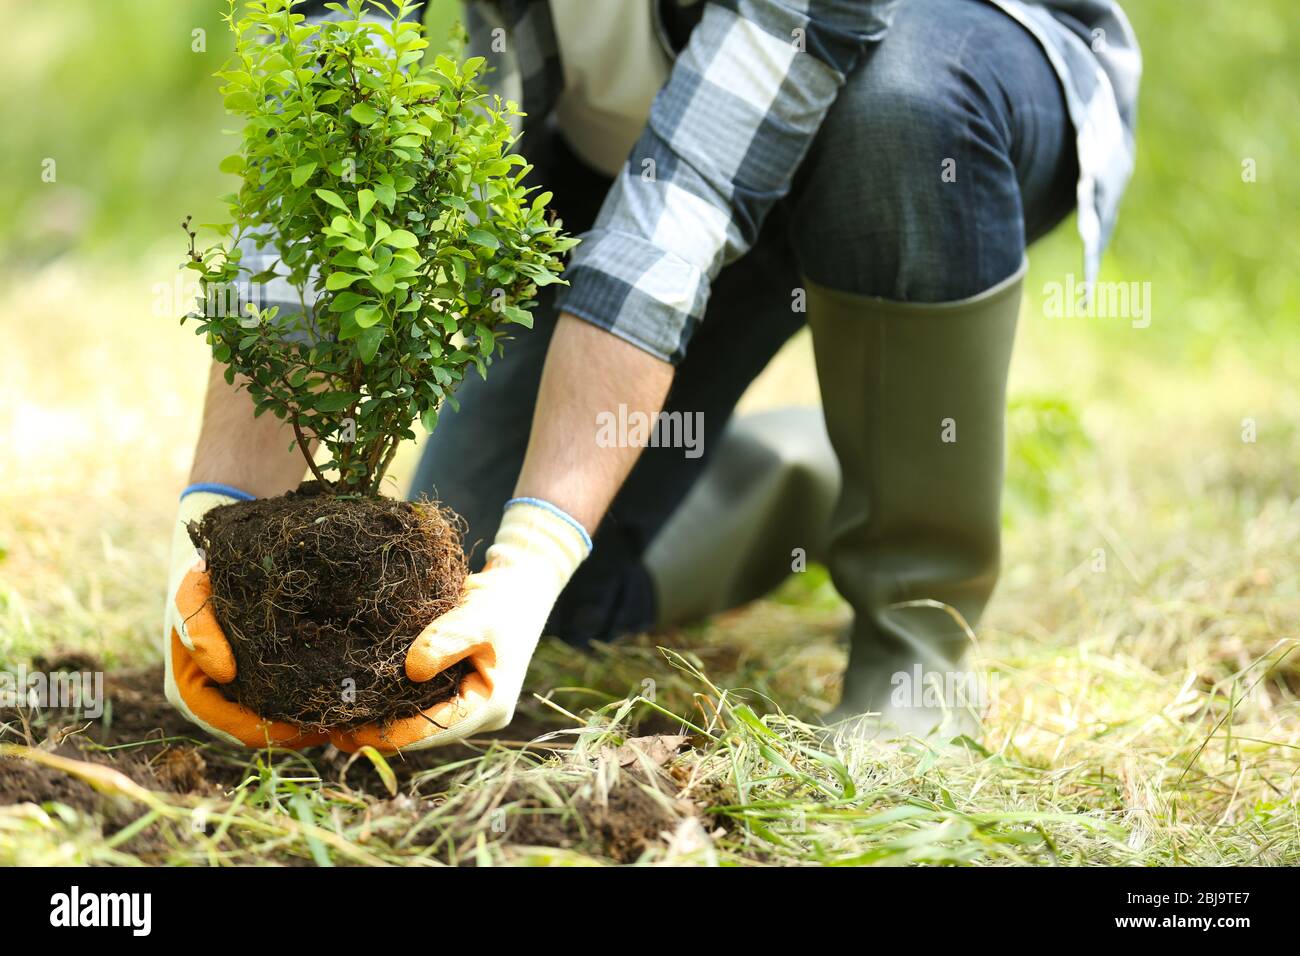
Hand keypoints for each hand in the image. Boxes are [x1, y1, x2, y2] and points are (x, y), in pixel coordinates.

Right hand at [163, 487, 326, 748]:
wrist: (217, 552)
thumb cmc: (201, 573)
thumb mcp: (192, 592)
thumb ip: (197, 626)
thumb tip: (223, 671)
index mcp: (191, 691)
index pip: (239, 730)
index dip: (276, 734)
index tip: (315, 726)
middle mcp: (214, 700)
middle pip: (263, 732)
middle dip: (301, 731)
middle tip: (346, 723)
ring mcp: (236, 691)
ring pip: (278, 720)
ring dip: (310, 719)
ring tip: (351, 711)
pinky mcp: (259, 677)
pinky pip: (287, 699)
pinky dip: (312, 698)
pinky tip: (344, 689)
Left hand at [329, 498, 589, 752]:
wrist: (519, 586)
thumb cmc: (503, 601)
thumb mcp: (478, 617)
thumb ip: (447, 640)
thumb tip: (411, 670)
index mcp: (491, 705)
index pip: (435, 729)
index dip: (393, 734)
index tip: (352, 732)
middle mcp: (479, 713)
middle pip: (424, 733)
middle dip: (382, 734)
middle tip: (333, 732)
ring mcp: (467, 704)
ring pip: (420, 722)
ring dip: (384, 722)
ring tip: (338, 722)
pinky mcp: (455, 690)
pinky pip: (421, 705)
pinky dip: (392, 705)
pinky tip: (361, 702)